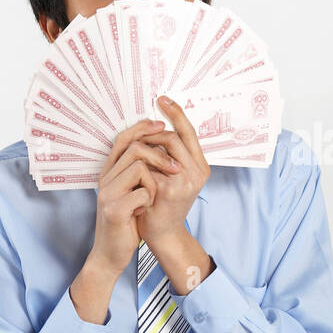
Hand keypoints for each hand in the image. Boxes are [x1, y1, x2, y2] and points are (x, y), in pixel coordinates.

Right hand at [87, 119, 179, 276]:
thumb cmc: (125, 221)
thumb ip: (137, 171)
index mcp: (109, 171)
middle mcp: (105, 178)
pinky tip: (145, 210)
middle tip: (175, 169)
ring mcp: (108, 194)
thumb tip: (159, 146)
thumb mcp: (130, 192)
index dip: (143, 127)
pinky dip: (150, 200)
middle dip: (160, 155)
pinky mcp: (114, 210)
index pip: (123, 137)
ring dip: (155, 181)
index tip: (162, 124)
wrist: (110, 252)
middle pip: (133, 147)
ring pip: (138, 167)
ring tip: (157, 196)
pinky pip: (142, 193)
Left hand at [134, 96, 210, 247]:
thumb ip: (173, 157)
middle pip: (174, 136)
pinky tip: (131, 166)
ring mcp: (184, 181)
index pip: (189, 132)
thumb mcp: (176, 178)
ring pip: (163, 146)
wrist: (163, 233)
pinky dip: (139, 162)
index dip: (176, 112)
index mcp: (201, 167)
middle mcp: (197, 173)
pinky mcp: (168, 190)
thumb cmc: (165, 204)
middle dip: (153, 129)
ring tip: (134, 148)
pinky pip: (149, 164)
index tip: (162, 99)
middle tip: (139, 127)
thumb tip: (158, 127)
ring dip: (145, 143)